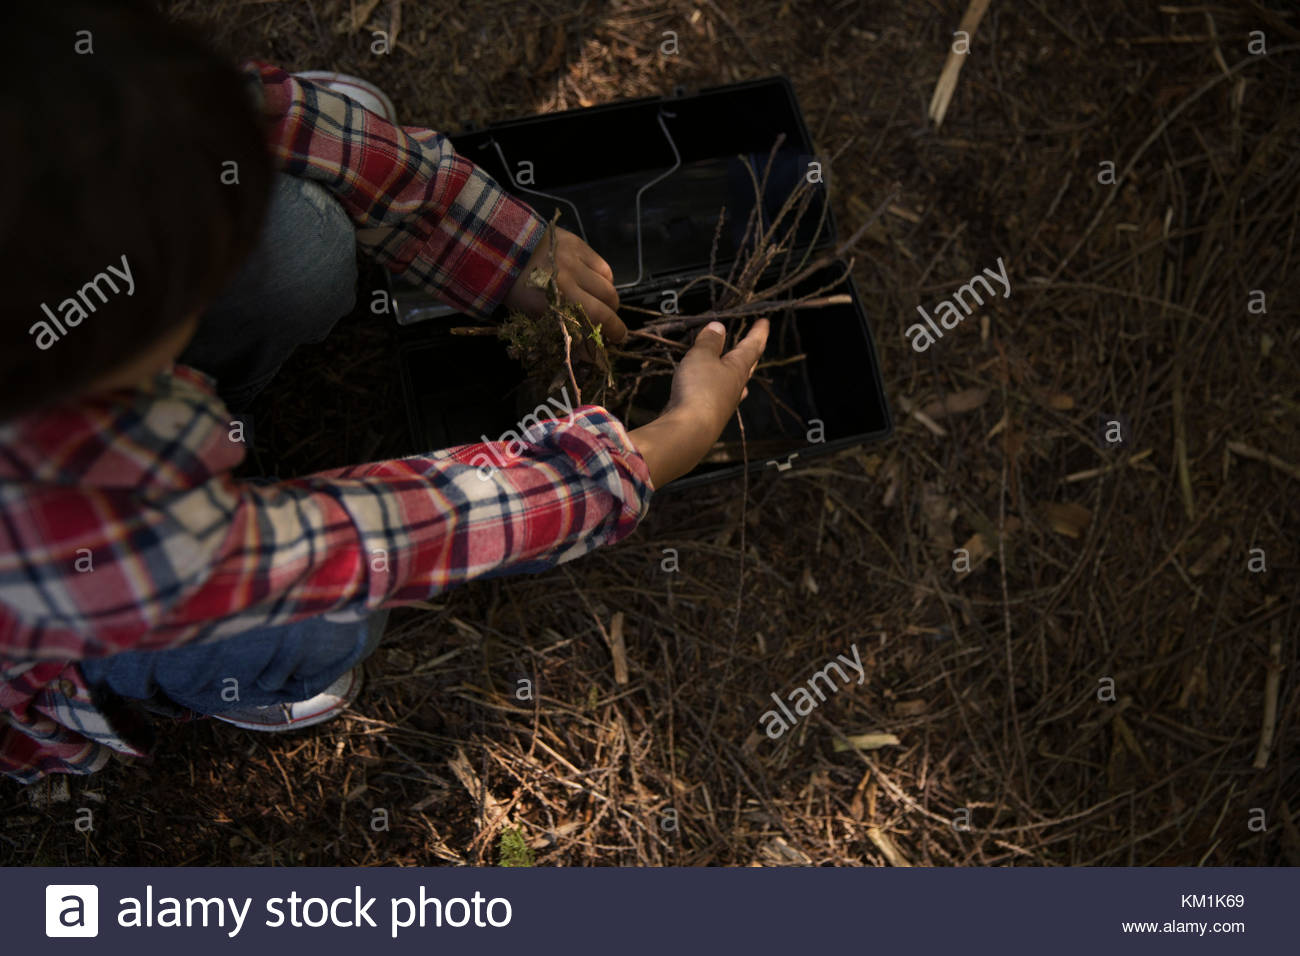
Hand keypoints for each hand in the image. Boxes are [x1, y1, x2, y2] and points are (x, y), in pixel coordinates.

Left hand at [504, 226, 626, 343]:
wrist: (501, 248)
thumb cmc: (514, 288)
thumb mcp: (531, 315)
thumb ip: (560, 330)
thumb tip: (587, 351)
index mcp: (550, 304)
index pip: (592, 323)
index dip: (611, 332)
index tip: (616, 340)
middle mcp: (567, 281)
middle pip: (606, 305)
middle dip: (613, 319)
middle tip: (610, 325)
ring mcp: (574, 261)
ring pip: (608, 286)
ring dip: (609, 300)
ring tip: (603, 304)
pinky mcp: (577, 245)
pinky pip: (602, 267)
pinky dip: (604, 279)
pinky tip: (597, 283)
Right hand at [628, 319, 770, 488]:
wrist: (690, 431)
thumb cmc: (699, 389)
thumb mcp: (701, 356)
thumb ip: (709, 342)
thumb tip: (718, 327)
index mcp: (738, 368)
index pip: (752, 346)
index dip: (758, 333)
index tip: (765, 322)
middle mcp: (735, 387)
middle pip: (747, 367)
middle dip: (751, 354)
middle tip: (756, 344)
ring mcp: (724, 404)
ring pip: (735, 384)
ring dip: (737, 375)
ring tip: (741, 371)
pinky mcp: (710, 416)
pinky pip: (719, 397)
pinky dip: (720, 390)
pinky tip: (718, 394)